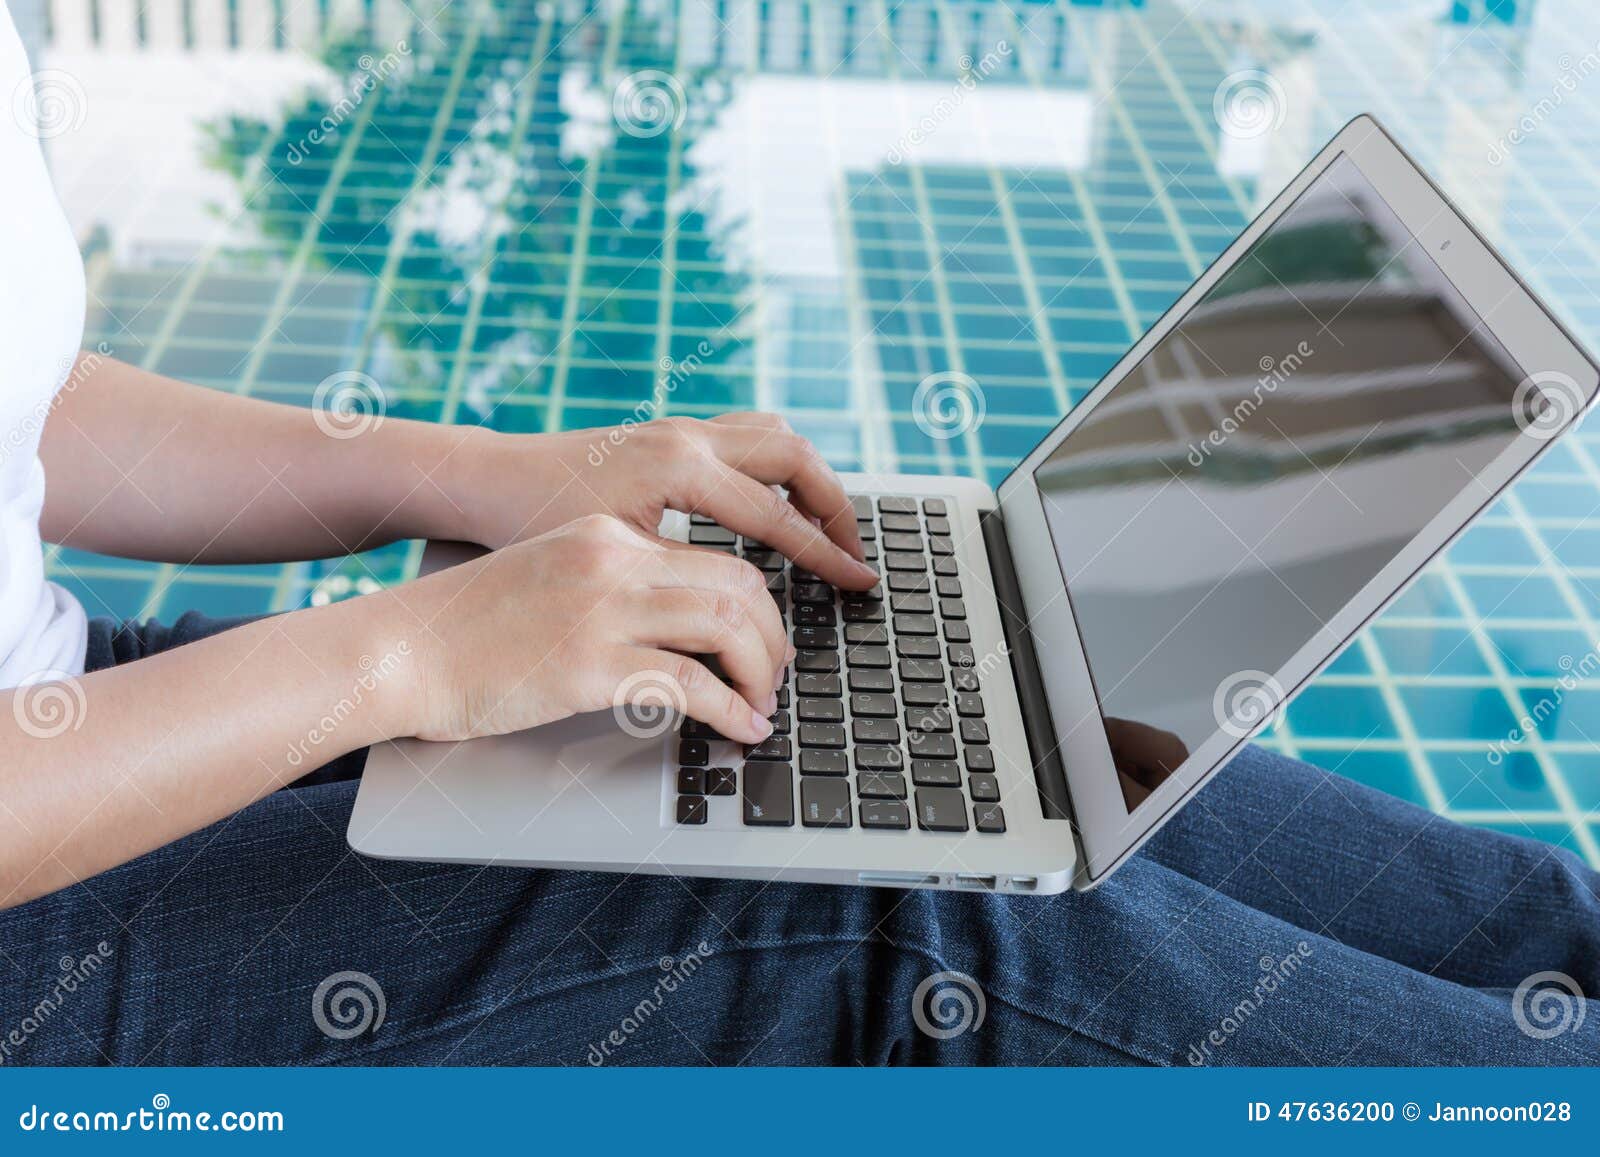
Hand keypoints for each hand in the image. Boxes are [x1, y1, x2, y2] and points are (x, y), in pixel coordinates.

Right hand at [392, 514, 789, 744]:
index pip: (717, 559)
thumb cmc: (464, 628)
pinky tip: (738, 730)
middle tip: (777, 677)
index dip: (758, 607)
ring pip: (726, 627)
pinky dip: (729, 710)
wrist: (397, 648)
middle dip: (774, 638)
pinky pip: (690, 684)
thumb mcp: (549, 580)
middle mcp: (613, 559)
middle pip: (738, 585)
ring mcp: (602, 609)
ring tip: (762, 707)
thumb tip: (675, 634)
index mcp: (606, 535)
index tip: (767, 642)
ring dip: (761, 674)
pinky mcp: (587, 665)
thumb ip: (612, 591)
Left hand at [442, 413, 877, 589]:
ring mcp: (680, 426)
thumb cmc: (532, 521)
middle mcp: (686, 436)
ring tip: (829, 526)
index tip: (858, 581)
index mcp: (678, 468)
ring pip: (774, 434)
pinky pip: (747, 435)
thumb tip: (736, 625)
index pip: (775, 516)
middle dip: (835, 505)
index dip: (824, 555)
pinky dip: (776, 465)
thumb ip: (683, 581)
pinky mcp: (670, 431)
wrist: (486, 478)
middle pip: (794, 456)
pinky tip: (777, 502)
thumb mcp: (614, 561)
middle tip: (855, 553)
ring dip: (810, 478)